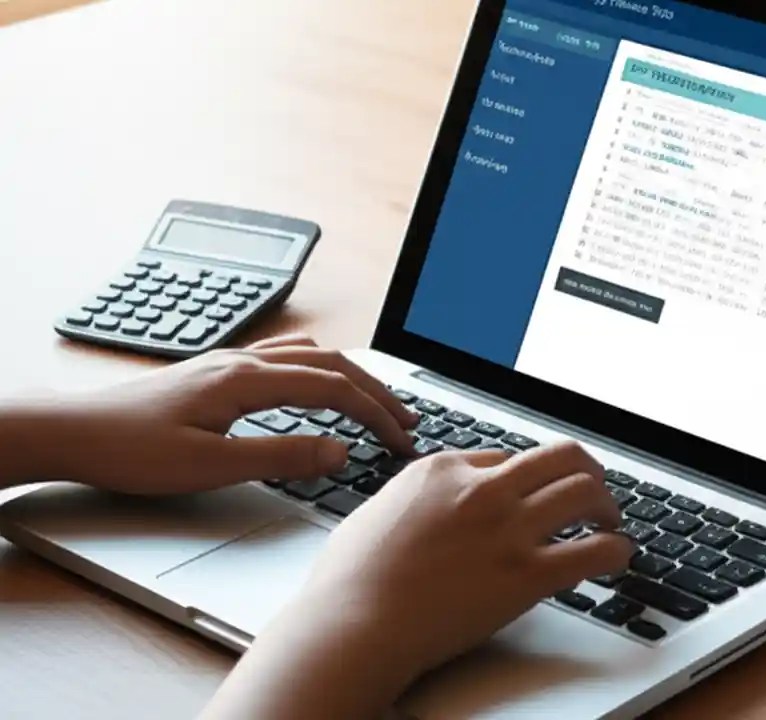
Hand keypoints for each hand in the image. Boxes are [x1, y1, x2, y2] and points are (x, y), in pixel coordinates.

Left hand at [33, 334, 418, 493]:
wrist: (73, 432)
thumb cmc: (132, 451)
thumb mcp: (211, 466)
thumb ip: (281, 456)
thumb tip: (339, 449)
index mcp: (248, 381)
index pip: (335, 389)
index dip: (377, 414)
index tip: (402, 440)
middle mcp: (243, 362)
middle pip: (332, 364)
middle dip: (377, 391)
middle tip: (408, 421)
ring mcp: (229, 362)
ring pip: (311, 355)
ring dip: (351, 376)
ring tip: (376, 400)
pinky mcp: (217, 372)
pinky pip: (285, 357)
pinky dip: (319, 369)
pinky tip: (316, 384)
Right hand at [200, 441, 632, 719]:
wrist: (353, 626)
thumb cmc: (350, 582)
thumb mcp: (374, 511)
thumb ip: (412, 496)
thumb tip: (427, 498)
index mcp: (442, 469)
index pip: (506, 457)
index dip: (525, 479)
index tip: (533, 495)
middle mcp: (482, 489)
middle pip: (559, 456)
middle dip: (584, 469)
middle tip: (593, 490)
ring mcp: (507, 529)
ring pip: (585, 491)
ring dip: (607, 505)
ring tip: (610, 522)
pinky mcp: (526, 574)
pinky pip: (593, 550)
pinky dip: (616, 550)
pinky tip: (618, 556)